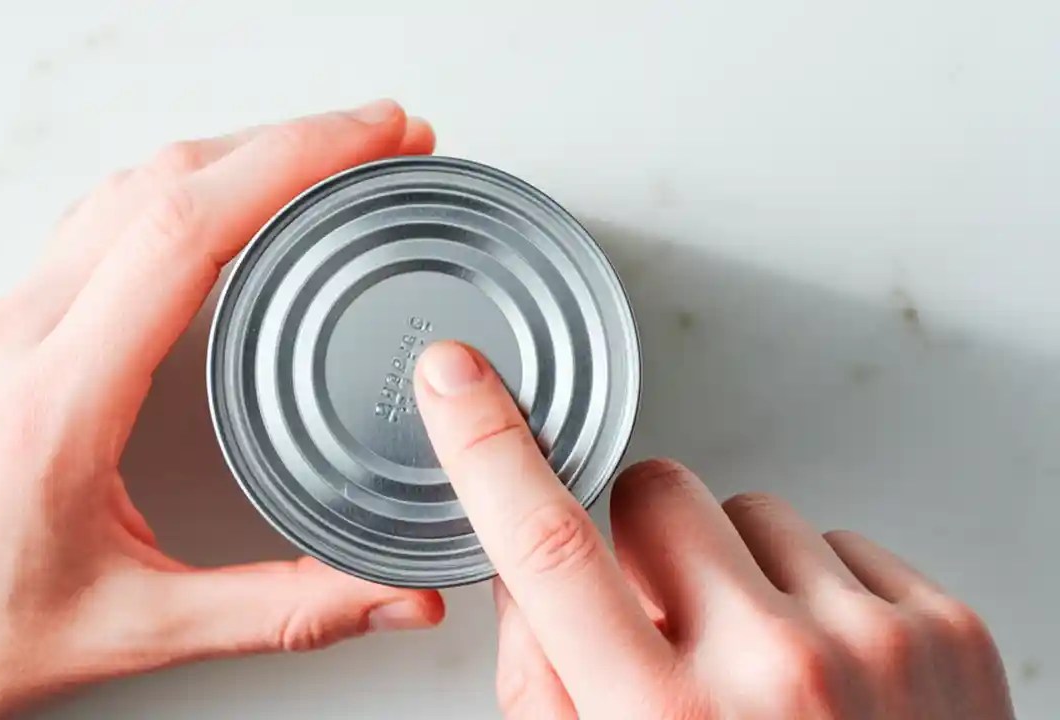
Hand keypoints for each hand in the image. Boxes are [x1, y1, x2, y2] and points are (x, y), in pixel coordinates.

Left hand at [0, 101, 444, 718]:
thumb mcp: (142, 629)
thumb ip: (286, 609)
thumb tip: (398, 598)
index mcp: (57, 399)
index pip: (181, 232)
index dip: (286, 165)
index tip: (368, 141)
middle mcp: (20, 337)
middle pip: (159, 183)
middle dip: (283, 141)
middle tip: (379, 135)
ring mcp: (2, 324)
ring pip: (122, 189)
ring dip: (228, 155)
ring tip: (319, 158)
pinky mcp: (0, 332)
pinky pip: (94, 221)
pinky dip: (176, 188)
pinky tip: (216, 205)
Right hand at [414, 341, 1011, 718]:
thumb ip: (543, 679)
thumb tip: (526, 572)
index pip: (546, 546)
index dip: (487, 447)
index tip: (457, 379)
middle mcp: (772, 672)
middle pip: (659, 492)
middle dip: (645, 542)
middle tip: (666, 623)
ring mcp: (872, 642)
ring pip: (755, 512)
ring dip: (738, 572)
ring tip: (758, 667)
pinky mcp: (943, 628)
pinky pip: (841, 544)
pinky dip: (817, 595)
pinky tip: (823, 671)